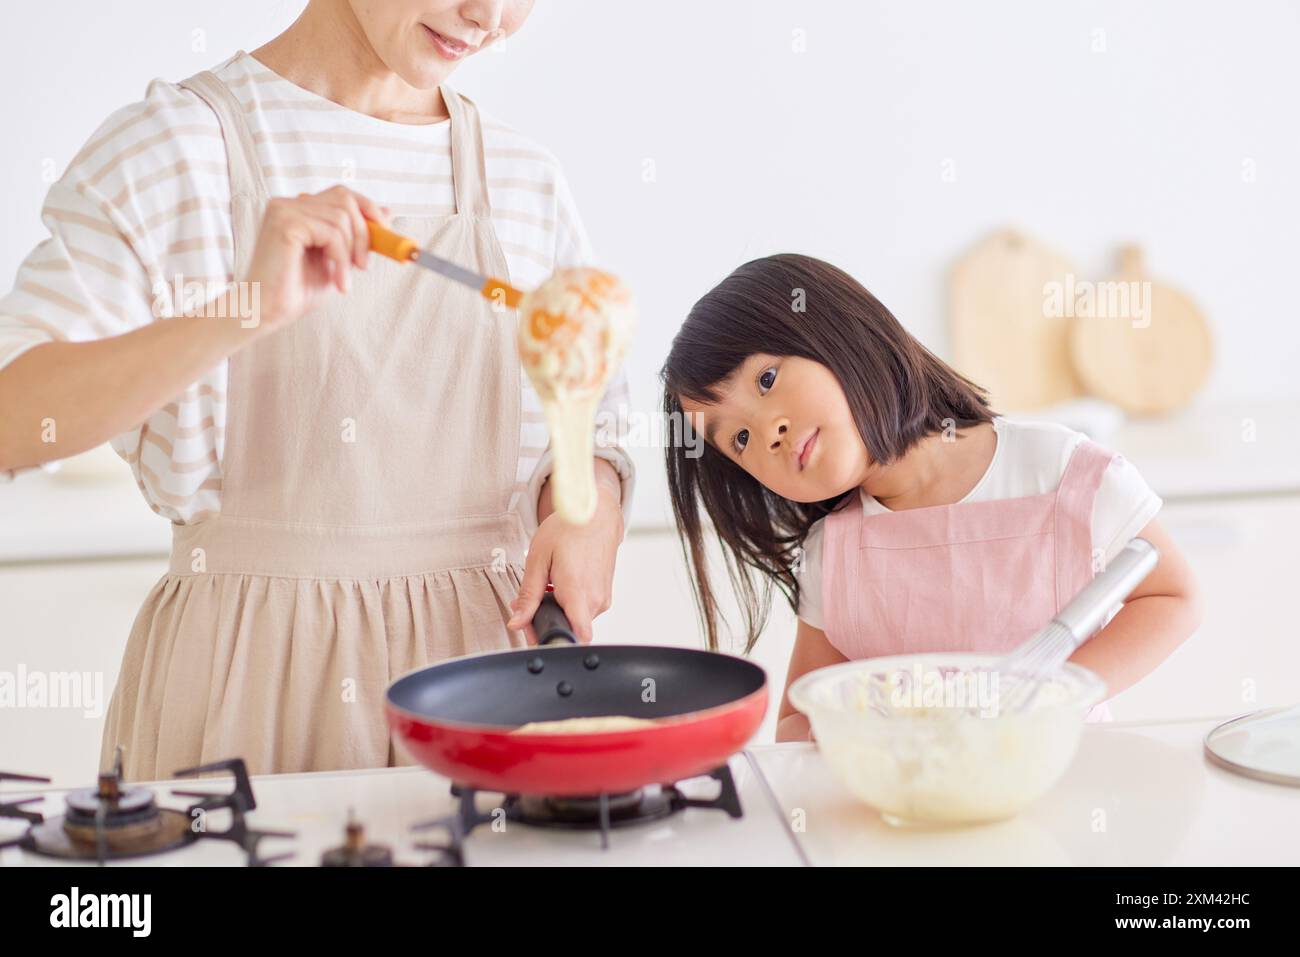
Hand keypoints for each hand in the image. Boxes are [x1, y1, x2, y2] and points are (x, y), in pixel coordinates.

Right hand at [242, 185, 388, 334]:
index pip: (342, 194)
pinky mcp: (285, 223)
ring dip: (352, 252)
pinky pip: (332, 232)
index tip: (384, 235)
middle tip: (364, 265)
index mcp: (298, 209)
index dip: (368, 210)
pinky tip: (337, 281)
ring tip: (343, 280)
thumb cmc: (295, 290)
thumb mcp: (337, 260)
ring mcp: (284, 210)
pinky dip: (342, 259)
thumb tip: (388, 211)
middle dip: (365, 232)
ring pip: (341, 217)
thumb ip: (357, 236)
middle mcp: (288, 204)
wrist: (266, 311)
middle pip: (345, 198)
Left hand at [506, 486, 622, 643]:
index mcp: (578, 591)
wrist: (595, 513)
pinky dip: (569, 602)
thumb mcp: (538, 560)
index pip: (577, 637)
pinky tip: (559, 584)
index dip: (554, 640)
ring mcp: (604, 597)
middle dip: (546, 621)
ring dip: (558, 610)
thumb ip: (529, 596)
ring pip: (577, 619)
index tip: (535, 631)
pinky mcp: (605, 593)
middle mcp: (596, 599)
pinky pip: (585, 609)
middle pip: (570, 629)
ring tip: (545, 586)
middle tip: (527, 605)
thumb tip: (517, 623)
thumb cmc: (568, 529)